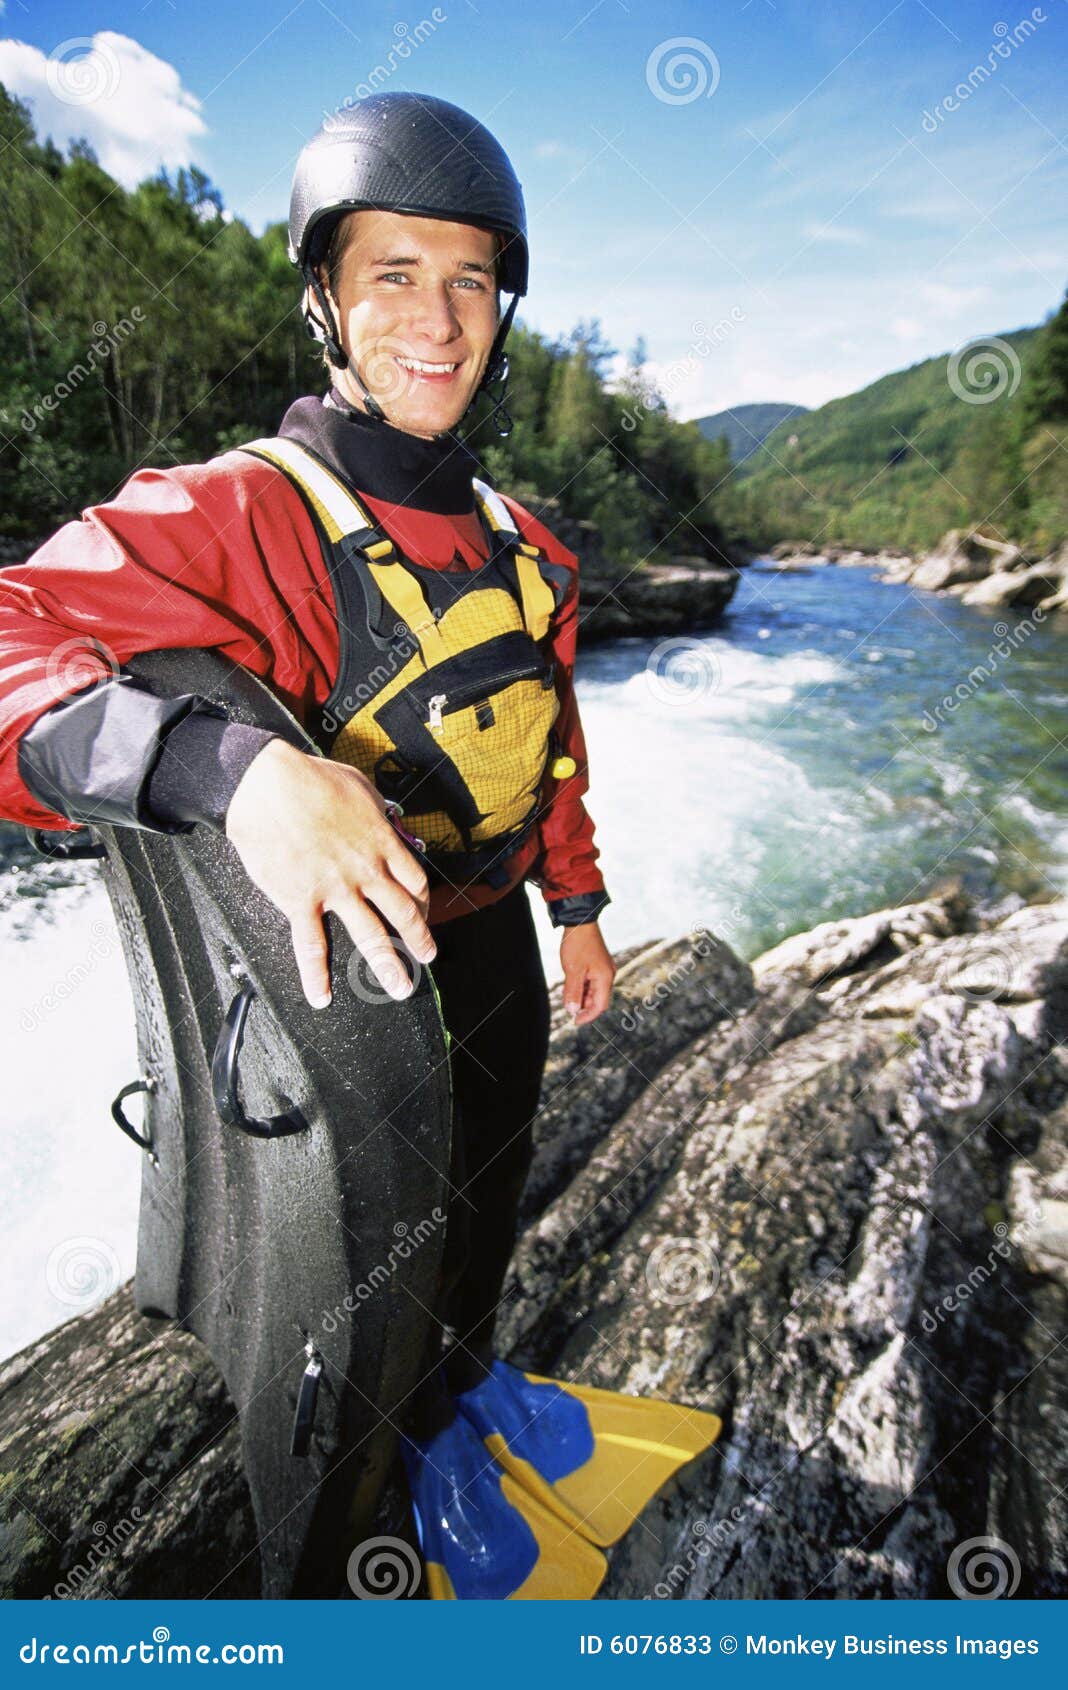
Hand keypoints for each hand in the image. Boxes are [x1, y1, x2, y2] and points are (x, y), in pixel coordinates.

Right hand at [224, 738, 434, 1007]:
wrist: (269, 785)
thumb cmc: (313, 779)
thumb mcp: (361, 788)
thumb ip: (379, 811)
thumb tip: (388, 821)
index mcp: (382, 843)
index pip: (414, 880)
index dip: (423, 901)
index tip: (423, 911)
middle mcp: (366, 871)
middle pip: (404, 913)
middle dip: (419, 939)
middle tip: (427, 957)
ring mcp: (336, 890)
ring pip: (371, 935)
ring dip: (388, 965)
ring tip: (399, 987)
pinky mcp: (302, 900)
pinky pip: (311, 945)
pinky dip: (316, 975)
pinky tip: (321, 997)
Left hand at [560, 921, 614, 1025]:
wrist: (580, 921)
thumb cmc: (578, 944)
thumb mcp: (572, 970)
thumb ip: (573, 992)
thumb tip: (572, 1011)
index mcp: (605, 978)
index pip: (600, 1006)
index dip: (588, 1016)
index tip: (574, 1021)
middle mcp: (607, 975)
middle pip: (597, 999)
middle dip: (583, 1006)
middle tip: (568, 1007)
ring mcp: (603, 969)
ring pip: (593, 991)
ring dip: (581, 996)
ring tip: (568, 994)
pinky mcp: (597, 965)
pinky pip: (591, 982)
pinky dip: (581, 987)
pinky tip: (571, 985)